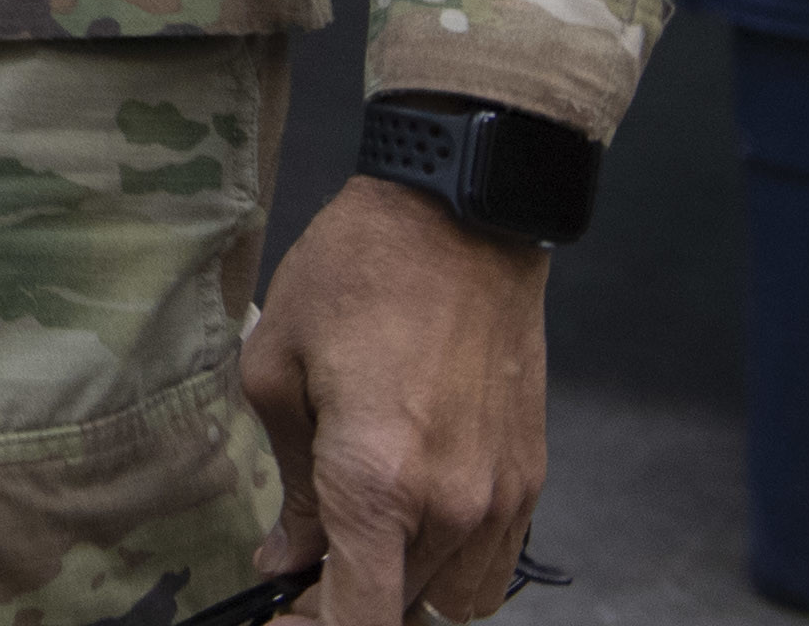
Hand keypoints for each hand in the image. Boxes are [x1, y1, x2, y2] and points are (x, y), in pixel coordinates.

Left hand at [241, 173, 552, 623]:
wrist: (460, 222)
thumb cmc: (355, 277)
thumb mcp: (278, 370)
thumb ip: (288, 484)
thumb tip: (288, 558)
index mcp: (378, 485)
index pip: (359, 621)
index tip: (279, 618)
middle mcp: (452, 508)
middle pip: (401, 614)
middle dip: (343, 603)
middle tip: (300, 569)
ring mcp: (501, 501)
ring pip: (452, 604)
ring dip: (402, 591)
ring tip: (357, 550)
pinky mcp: (531, 482)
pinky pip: (493, 568)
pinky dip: (449, 569)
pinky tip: (410, 528)